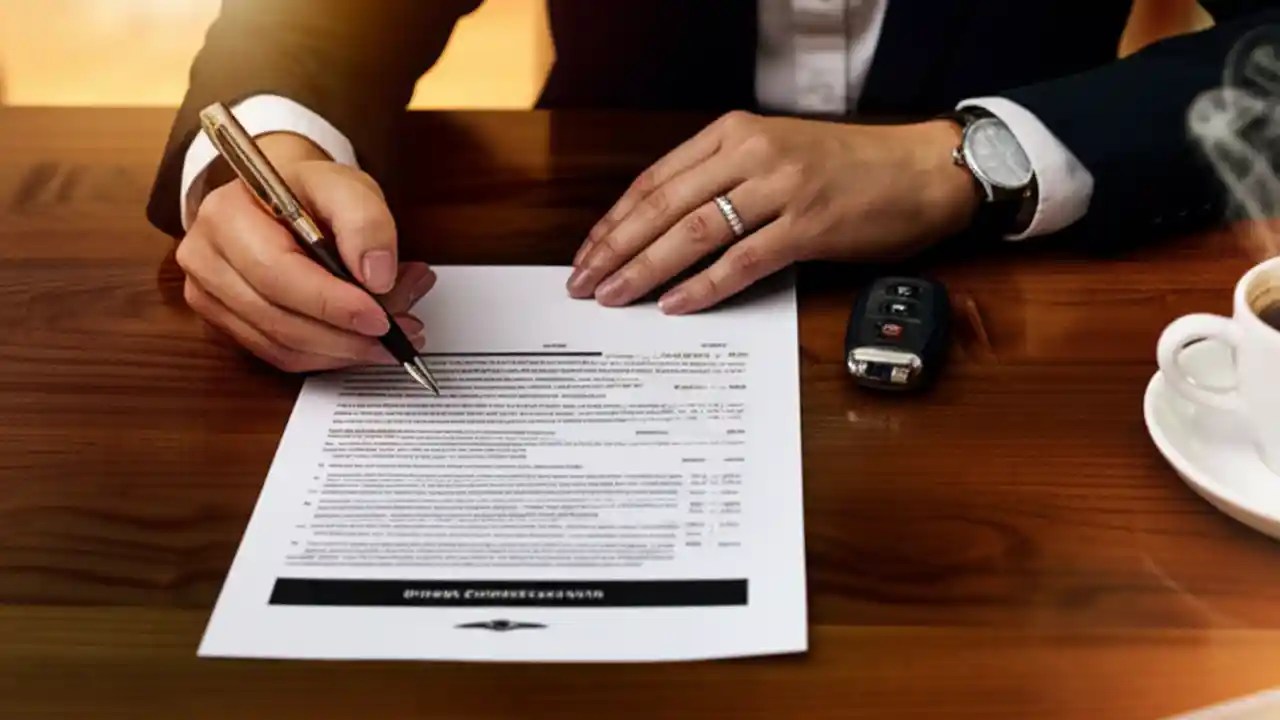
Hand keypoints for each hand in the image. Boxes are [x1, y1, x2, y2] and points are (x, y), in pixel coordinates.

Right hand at [176, 133, 434, 371]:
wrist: (281, 199)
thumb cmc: (308, 191)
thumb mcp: (346, 185)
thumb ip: (366, 221)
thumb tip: (377, 276)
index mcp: (227, 216)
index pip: (277, 274)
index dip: (331, 303)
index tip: (379, 318)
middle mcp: (206, 259)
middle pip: (277, 320)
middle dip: (345, 336)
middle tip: (398, 333)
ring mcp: (209, 296)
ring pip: (281, 347)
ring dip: (342, 350)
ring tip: (391, 335)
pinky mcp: (226, 324)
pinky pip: (280, 356)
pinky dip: (326, 355)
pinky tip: (359, 341)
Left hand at [566, 112, 979, 313]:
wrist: (922, 168)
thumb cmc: (849, 167)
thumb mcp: (775, 154)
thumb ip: (724, 180)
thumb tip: (665, 230)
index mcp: (735, 133)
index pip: (655, 179)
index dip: (615, 221)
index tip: (588, 253)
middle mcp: (752, 153)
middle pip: (663, 206)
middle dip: (616, 249)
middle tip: (584, 284)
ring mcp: (781, 187)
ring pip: (693, 233)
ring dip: (646, 270)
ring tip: (615, 297)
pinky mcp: (809, 224)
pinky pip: (742, 261)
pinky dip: (704, 286)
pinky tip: (675, 304)